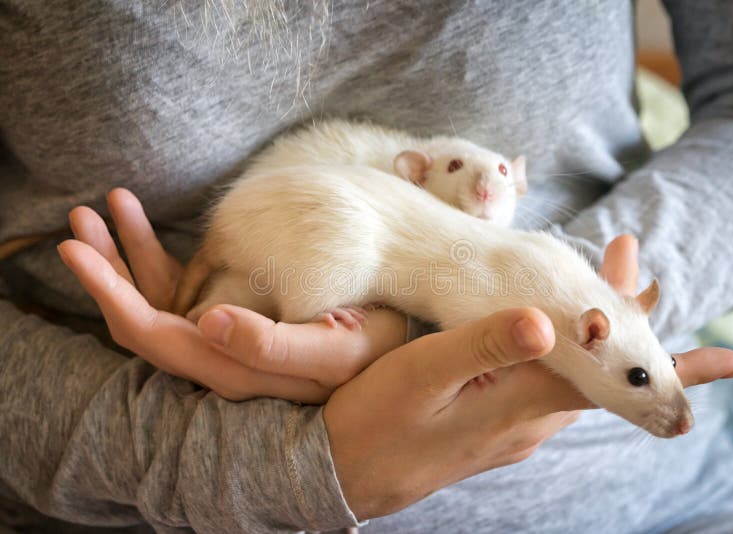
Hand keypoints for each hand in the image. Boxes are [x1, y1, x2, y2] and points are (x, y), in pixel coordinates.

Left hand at [59, 188, 399, 401]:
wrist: (399, 345)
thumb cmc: (372, 349)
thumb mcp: (333, 352)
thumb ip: (270, 347)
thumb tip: (207, 322)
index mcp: (232, 369)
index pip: (154, 339)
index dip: (111, 295)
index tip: (77, 248)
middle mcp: (219, 357)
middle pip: (141, 317)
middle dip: (108, 268)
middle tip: (81, 217)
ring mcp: (224, 335)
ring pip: (156, 299)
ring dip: (125, 253)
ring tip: (106, 204)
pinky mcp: (236, 312)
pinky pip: (181, 287)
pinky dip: (155, 252)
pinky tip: (139, 216)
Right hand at [323, 235, 732, 518]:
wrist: (339, 475)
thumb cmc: (374, 421)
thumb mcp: (423, 376)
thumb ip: (485, 346)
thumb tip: (549, 322)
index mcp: (519, 405)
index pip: (605, 372)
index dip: (650, 345)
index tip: (695, 324)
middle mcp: (526, 422)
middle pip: (596, 374)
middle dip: (624, 324)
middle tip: (639, 274)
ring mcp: (508, 428)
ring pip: (571, 381)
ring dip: (593, 339)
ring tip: (606, 298)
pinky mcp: (490, 426)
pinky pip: (545, 388)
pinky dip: (562, 356)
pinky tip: (553, 342)